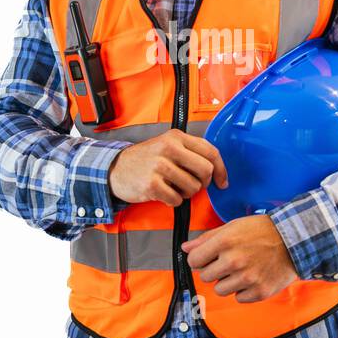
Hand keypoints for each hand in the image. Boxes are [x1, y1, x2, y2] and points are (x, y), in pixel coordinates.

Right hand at [107, 129, 228, 206]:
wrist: (116, 169)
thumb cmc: (146, 160)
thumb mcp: (168, 146)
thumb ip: (191, 152)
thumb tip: (217, 170)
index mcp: (176, 137)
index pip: (210, 152)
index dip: (221, 170)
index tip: (222, 182)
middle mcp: (169, 148)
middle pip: (205, 170)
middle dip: (203, 183)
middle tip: (194, 185)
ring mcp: (159, 166)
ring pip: (193, 188)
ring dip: (186, 193)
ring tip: (174, 188)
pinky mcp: (152, 184)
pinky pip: (177, 199)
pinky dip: (173, 201)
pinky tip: (164, 193)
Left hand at [181, 215, 298, 302]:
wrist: (293, 240)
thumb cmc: (262, 231)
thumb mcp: (232, 227)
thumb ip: (206, 239)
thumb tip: (185, 248)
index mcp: (225, 242)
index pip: (194, 261)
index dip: (199, 259)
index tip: (208, 258)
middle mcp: (234, 261)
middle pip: (205, 277)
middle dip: (213, 270)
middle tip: (229, 262)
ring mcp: (247, 278)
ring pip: (220, 290)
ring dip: (228, 282)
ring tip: (242, 269)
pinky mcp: (259, 291)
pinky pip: (239, 298)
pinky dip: (244, 290)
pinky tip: (253, 277)